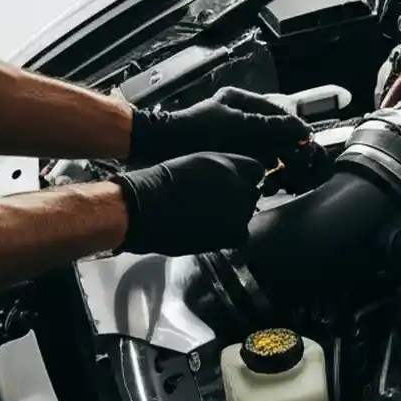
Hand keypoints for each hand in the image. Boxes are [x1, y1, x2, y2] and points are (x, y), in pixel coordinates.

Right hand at [110, 152, 263, 255]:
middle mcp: (238, 183)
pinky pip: (241, 235)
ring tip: (206, 221)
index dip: (245, 180)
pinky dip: (229, 237)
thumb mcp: (194, 164)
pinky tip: (208, 233)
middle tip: (215, 209)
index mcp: (228, 163)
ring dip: (233, 218)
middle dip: (239, 200)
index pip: (256, 171)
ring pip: (247, 214)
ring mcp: (238, 208)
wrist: (144, 207)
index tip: (234, 188)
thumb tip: (233, 181)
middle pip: (252, 194)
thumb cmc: (159, 184)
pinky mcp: (234, 232)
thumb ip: (219, 171)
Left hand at [127, 86, 310, 164]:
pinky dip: (259, 161)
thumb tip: (298, 129)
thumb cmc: (196, 129)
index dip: (291, 124)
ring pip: (261, 143)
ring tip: (282, 164)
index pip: (274, 110)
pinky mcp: (226, 149)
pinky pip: (250, 154)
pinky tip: (264, 170)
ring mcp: (231, 133)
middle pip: (270, 128)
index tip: (306, 138)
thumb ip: (267, 126)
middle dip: (283, 141)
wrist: (162, 145)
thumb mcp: (236, 123)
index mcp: (238, 100)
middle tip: (296, 155)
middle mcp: (236, 114)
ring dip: (273, 153)